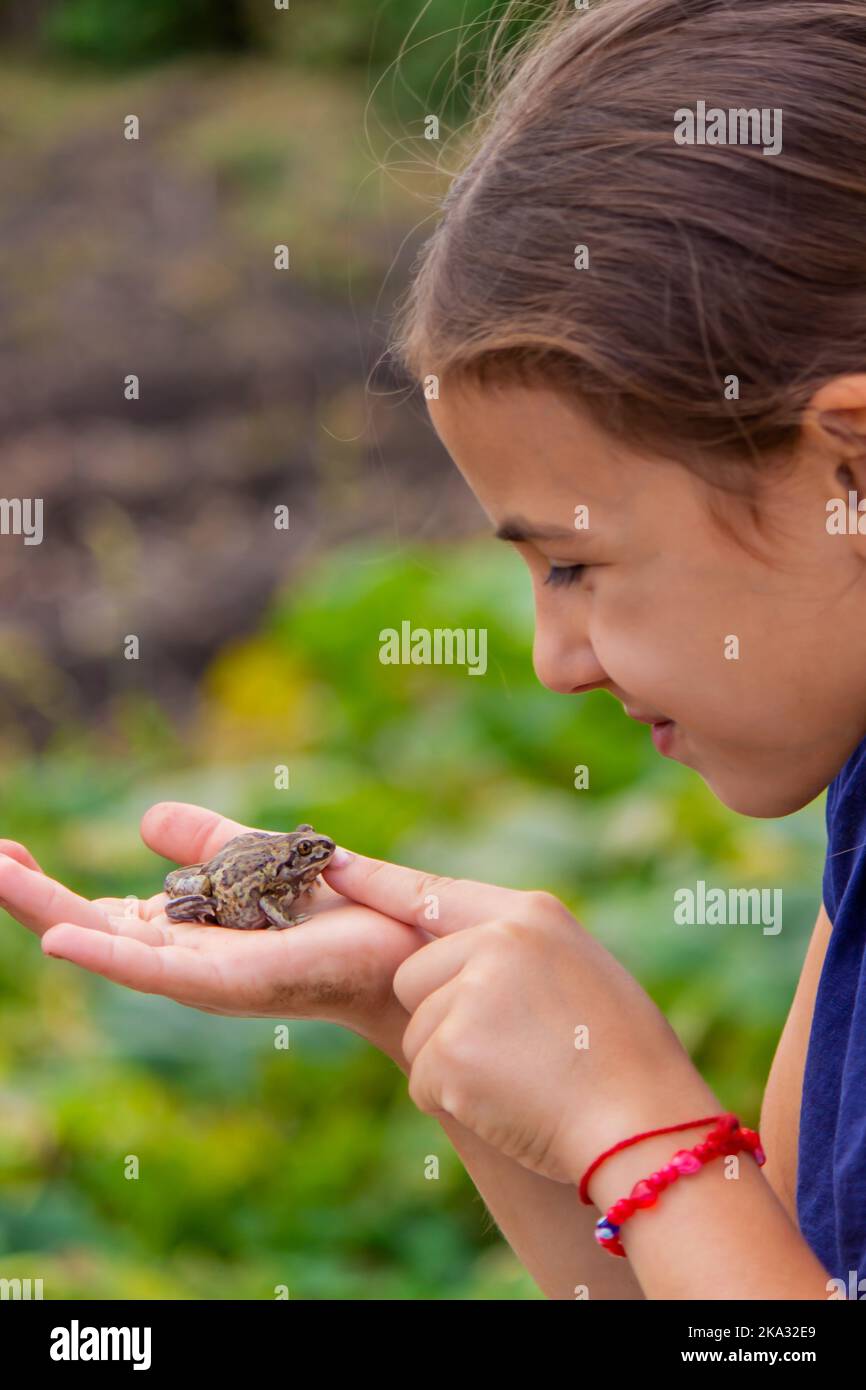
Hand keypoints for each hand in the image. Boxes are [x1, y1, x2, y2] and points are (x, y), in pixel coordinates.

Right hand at [0, 804, 423, 1055]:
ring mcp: (200, 975)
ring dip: (48, 914)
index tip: (5, 848)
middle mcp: (180, 959)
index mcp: (180, 932)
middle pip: (88, 927)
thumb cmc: (330, 910)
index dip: (47, 883)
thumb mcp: (248, 859)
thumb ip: (200, 841)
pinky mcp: (229, 981)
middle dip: (30, 896)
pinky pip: (157, 969)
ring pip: (108, 946)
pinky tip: (60, 935)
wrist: (400, 944)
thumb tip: (144, 818)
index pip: (96, 910)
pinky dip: (106, 954)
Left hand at [325, 851, 720, 1183]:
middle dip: (443, 1016)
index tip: (333, 862)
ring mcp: (469, 992)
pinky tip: (510, 1105)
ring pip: (419, 1032)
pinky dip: (456, 1102)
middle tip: (515, 1050)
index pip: (433, 892)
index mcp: (532, 914)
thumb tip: (449, 961)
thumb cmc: (625, 1060)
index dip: (376, 880)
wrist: (647, 1127)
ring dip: (454, 1065)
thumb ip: (514, 954)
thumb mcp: (578, 973)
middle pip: (414, 975)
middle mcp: (495, 941)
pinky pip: (424, 1080)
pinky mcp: (450, 1050)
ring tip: (524, 1078)